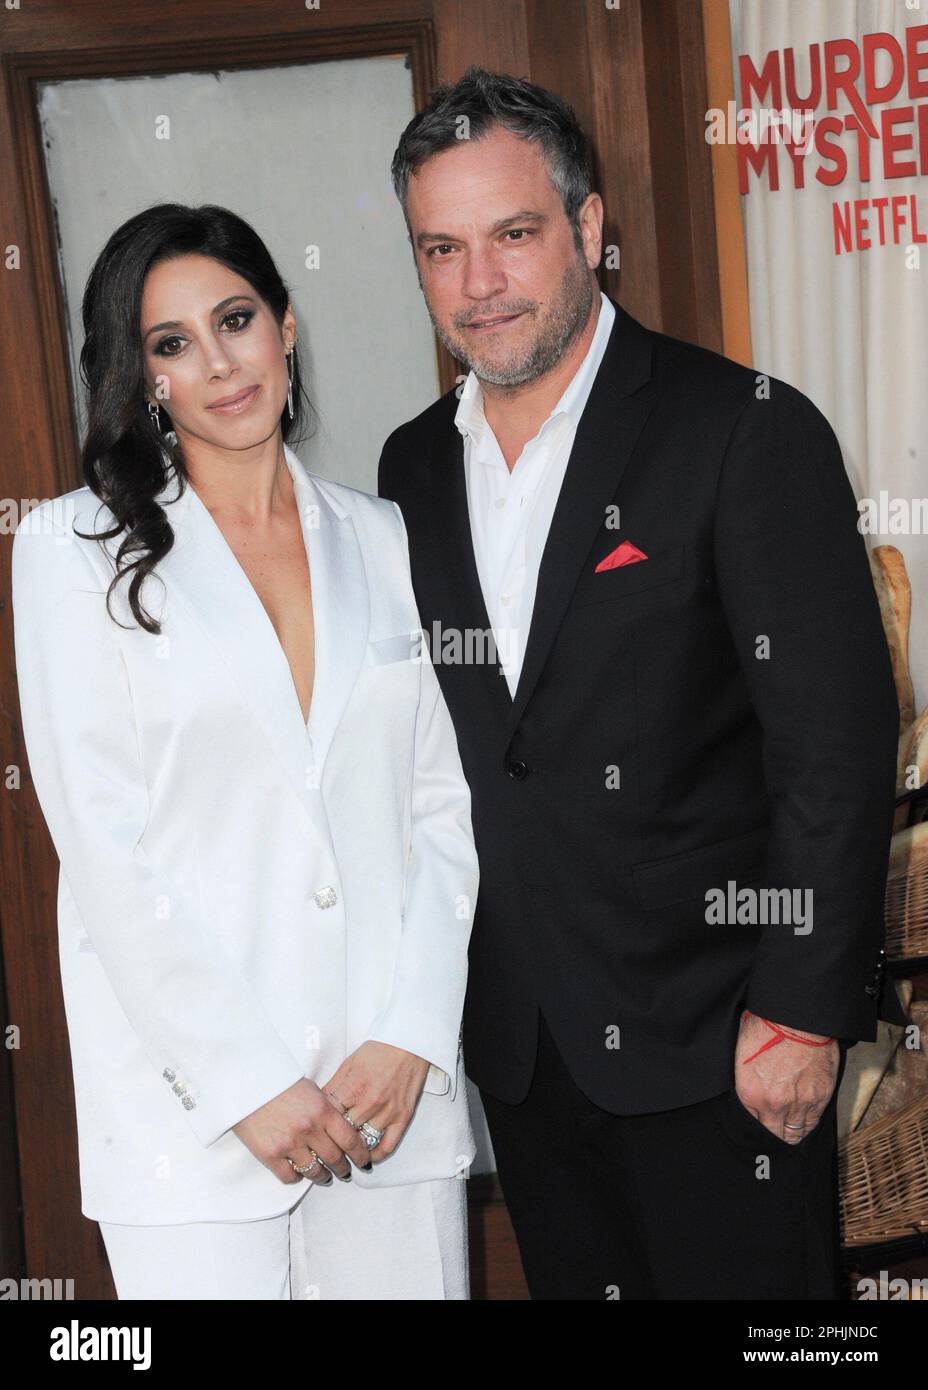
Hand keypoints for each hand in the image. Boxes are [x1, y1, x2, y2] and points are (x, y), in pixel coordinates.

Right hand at [232, 1077, 371, 1184]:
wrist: (247, 1082)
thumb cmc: (280, 1081)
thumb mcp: (311, 1090)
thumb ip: (327, 1110)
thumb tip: (341, 1130)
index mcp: (323, 1110)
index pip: (350, 1140)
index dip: (361, 1154)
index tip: (364, 1161)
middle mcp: (309, 1129)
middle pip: (335, 1158)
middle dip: (343, 1169)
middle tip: (345, 1172)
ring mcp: (289, 1143)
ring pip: (314, 1171)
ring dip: (322, 1177)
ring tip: (324, 1177)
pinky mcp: (270, 1154)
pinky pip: (290, 1176)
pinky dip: (297, 1177)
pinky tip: (299, 1173)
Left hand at [320, 1041, 430, 1165]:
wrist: (409, 1043)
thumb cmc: (377, 1051)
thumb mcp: (348, 1064)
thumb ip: (334, 1086)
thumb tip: (318, 1106)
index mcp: (353, 1087)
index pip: (330, 1118)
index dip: (321, 1128)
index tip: (316, 1136)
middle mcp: (369, 1103)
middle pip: (344, 1134)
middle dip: (333, 1143)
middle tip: (326, 1151)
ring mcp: (388, 1112)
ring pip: (364, 1143)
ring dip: (353, 1152)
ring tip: (344, 1157)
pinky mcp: (403, 1117)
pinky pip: (388, 1145)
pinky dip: (376, 1155)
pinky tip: (368, 1157)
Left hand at [734, 1011, 838, 1143]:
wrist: (796, 1017)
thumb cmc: (766, 1027)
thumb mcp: (742, 1053)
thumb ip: (747, 1080)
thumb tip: (752, 1090)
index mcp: (750, 1093)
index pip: (752, 1123)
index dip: (757, 1121)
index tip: (761, 1120)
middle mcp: (774, 1104)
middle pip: (774, 1134)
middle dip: (774, 1133)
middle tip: (776, 1129)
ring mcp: (799, 1103)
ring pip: (796, 1133)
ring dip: (792, 1131)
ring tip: (791, 1128)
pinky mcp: (820, 1097)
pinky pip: (813, 1122)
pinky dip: (808, 1123)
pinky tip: (804, 1121)